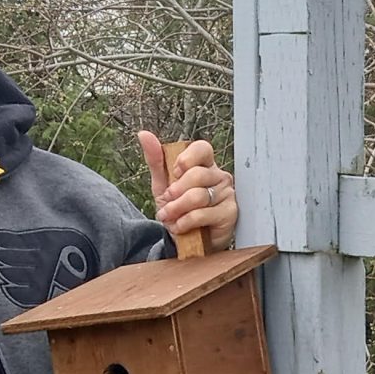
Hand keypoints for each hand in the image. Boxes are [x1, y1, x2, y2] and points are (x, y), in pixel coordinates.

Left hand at [142, 131, 237, 248]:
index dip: (186, 159)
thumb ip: (155, 160)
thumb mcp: (162, 184)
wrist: (186, 239)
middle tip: (167, 201)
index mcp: (205, 164)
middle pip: (198, 174)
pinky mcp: (230, 213)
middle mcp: (219, 176)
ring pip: (199, 196)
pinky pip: (203, 214)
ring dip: (177, 208)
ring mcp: (227, 194)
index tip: (175, 173)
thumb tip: (144, 134)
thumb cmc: (179, 208)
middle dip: (175, 191)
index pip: (202, 148)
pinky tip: (180, 226)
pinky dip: (185, 222)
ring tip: (169, 216)